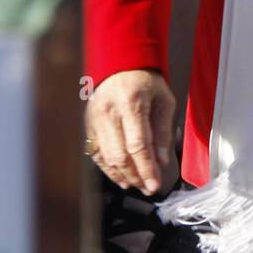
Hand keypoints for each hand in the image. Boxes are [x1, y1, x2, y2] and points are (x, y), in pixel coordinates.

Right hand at [85, 69, 176, 195]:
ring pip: (106, 157)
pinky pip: (96, 153)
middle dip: (136, 176)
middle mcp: (109, 112)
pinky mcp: (88, 125)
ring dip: (122, 176)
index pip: (138, 145)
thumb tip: (161, 160)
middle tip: (149, 187)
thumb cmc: (145, 81)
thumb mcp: (164, 100)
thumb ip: (163, 130)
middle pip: (120, 155)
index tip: (154, 184)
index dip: (146, 169)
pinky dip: (108, 169)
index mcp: (131, 103)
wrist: (119, 65)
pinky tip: (120, 177)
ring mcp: (95, 120)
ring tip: (137, 184)